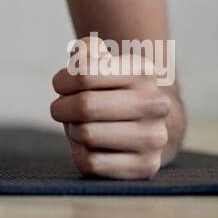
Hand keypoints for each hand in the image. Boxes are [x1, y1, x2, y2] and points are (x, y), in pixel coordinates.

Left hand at [50, 35, 172, 179]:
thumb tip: (81, 56)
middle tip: (62, 109)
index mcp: (143, 71)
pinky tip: (94, 147)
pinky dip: (82, 154)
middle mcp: (155, 104)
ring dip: (73, 131)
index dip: (62, 81)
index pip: (83, 73)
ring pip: (86, 135)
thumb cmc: (109, 91)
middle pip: (85, 106)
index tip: (61, 86)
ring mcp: (154, 138)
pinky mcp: (145, 167)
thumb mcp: (100, 63)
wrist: (143, 128)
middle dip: (62, 108)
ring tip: (82, 126)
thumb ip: (86, 50)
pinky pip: (92, 162)